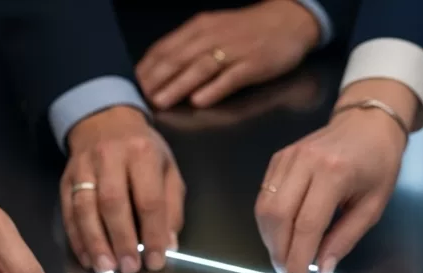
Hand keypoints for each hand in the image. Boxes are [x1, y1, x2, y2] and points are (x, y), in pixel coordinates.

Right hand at [63, 106, 184, 272]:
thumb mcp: (167, 168)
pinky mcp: (65, 180)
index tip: (156, 261)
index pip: (149, 199)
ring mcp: (83, 168)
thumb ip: (171, 206)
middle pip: (113, 203)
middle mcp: (110, 157)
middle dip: (122, 239)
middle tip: (130, 268)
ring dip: (95, 242)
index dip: (153, 233)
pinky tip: (87, 258)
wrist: (104, 120)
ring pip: (85, 208)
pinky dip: (77, 238)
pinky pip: (68, 212)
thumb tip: (168, 245)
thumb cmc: (143, 150)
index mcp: (142, 153)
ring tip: (106, 268)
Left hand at [136, 0, 320, 109]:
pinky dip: (213, 89)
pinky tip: (198, 101)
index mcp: (199, 28)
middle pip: (179, 59)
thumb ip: (189, 48)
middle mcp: (213, 37)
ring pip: (200, 68)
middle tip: (142, 98)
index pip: (166, 48)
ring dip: (178, 85)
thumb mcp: (213, 30)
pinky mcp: (253, 65)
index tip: (134, 85)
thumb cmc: (246, 30)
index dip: (148, 67)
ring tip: (161, 102)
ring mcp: (234, 51)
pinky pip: (230, 78)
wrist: (288, 20)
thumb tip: (162, 70)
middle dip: (157, 79)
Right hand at [256, 79, 415, 272]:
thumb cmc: (379, 165)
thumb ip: (345, 238)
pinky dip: (269, 221)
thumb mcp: (373, 206)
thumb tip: (322, 270)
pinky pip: (264, 195)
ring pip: (264, 207)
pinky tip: (282, 233)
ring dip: (270, 239)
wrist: (368, 122)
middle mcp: (306, 162)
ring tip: (284, 257)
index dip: (297, 260)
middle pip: (278, 217)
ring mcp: (288, 157)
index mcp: (335, 173)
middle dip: (279, 253)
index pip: (307, 226)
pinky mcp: (279, 158)